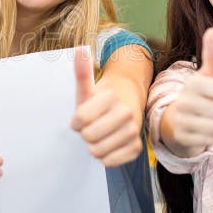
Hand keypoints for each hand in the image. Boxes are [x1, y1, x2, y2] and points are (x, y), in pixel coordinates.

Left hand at [71, 46, 141, 166]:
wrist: (125, 106)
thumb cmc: (100, 100)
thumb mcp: (88, 88)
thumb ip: (81, 72)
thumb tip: (79, 49)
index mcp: (111, 97)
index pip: (79, 120)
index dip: (76, 121)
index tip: (83, 115)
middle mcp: (126, 113)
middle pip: (88, 137)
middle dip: (85, 133)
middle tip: (92, 125)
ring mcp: (133, 131)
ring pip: (97, 151)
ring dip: (93, 146)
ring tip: (100, 134)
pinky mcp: (136, 148)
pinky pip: (109, 162)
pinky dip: (104, 156)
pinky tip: (108, 145)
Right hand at [164, 28, 212, 156]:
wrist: (173, 122)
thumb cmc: (197, 96)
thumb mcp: (205, 76)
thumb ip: (211, 55)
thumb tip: (212, 31)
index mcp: (194, 83)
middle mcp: (185, 100)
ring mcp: (181, 119)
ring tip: (207, 120)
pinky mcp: (181, 137)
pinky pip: (209, 140)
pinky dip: (208, 137)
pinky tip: (200, 131)